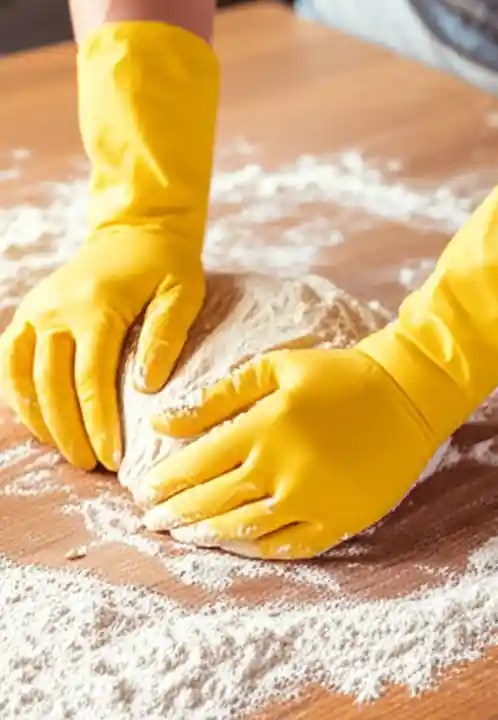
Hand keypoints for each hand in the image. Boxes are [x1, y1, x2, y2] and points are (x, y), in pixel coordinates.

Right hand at [0, 21, 218, 469]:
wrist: (137, 226)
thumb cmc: (168, 263)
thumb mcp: (183, 292)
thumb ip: (166, 336)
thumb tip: (147, 386)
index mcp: (95, 308)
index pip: (90, 380)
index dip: (98, 423)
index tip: (112, 458)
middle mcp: (55, 310)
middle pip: (51, 386)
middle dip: (69, 431)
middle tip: (90, 466)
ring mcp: (36, 310)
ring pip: (21, 377)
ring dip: (39, 419)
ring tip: (65, 451)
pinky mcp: (30, 312)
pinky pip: (10, 360)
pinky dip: (18, 394)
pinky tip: (39, 421)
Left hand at [137, 173, 497, 558]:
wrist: (408, 395)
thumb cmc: (339, 375)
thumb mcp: (276, 369)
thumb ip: (217, 396)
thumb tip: (162, 422)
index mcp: (262, 429)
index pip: (196, 464)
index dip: (163, 482)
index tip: (141, 492)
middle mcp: (282, 470)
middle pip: (212, 502)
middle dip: (174, 514)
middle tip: (151, 522)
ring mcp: (312, 500)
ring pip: (244, 529)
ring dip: (208, 535)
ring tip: (186, 536)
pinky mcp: (340, 518)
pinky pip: (290, 545)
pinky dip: (259, 550)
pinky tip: (240, 546)